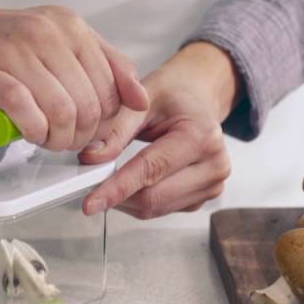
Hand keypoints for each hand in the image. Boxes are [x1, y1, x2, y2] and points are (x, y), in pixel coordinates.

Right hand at [0, 0, 148, 150]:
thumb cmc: (5, 38)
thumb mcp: (63, 38)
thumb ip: (107, 64)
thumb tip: (140, 100)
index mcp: (72, 28)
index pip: (110, 87)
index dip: (103, 120)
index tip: (86, 128)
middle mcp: (48, 35)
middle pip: (88, 105)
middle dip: (81, 135)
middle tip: (65, 141)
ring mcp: (17, 52)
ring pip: (61, 111)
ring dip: (58, 138)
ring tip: (47, 140)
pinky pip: (24, 109)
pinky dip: (33, 130)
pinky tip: (29, 133)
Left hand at [80, 42, 238, 218]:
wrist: (200, 95)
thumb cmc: (175, 93)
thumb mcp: (142, 100)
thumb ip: (116, 131)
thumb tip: (91, 158)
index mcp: (201, 136)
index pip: (150, 170)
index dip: (116, 189)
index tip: (90, 202)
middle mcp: (213, 164)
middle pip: (153, 197)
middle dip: (116, 195)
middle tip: (91, 183)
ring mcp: (213, 183)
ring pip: (155, 209)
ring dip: (126, 200)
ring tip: (114, 176)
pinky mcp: (205, 196)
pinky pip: (163, 210)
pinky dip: (141, 201)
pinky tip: (135, 182)